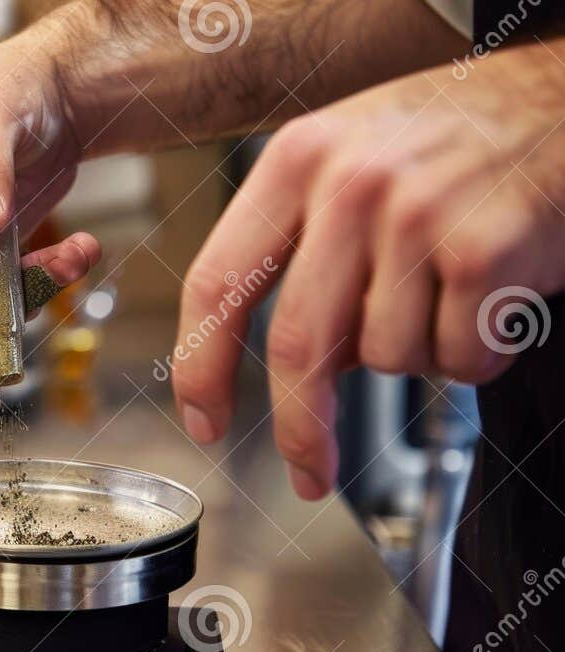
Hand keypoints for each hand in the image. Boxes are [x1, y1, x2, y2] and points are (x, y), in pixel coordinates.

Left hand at [172, 42, 564, 498]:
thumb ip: (301, 246)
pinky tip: (494, 301)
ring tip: (451, 299)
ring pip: (388, 358)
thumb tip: (287, 365)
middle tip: (310, 471)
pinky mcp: (485, 250)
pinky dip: (478, 353)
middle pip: (297, 344)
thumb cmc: (457, 136)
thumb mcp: (352, 159)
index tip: (204, 421)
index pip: (217, 280)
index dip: (201, 367)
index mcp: (298, 160)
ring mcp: (418, 215)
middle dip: (301, 428)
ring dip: (421, 357)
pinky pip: (458, 357)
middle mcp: (350, 183)